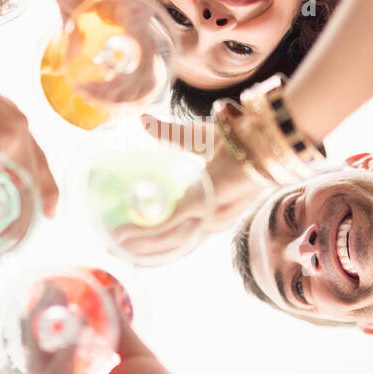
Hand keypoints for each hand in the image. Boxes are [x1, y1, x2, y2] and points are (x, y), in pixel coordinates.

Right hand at [109, 116, 266, 260]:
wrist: (259, 131)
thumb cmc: (238, 133)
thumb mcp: (195, 137)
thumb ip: (170, 134)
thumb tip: (144, 120)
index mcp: (213, 209)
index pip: (184, 236)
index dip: (158, 244)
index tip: (132, 248)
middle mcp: (212, 220)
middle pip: (173, 247)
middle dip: (142, 253)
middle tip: (113, 251)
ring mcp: (208, 216)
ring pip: (167, 241)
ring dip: (138, 247)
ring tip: (113, 246)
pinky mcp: (201, 207)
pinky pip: (168, 225)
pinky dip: (144, 232)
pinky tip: (124, 235)